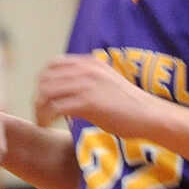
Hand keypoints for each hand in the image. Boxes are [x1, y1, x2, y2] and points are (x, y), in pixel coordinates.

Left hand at [35, 54, 156, 135]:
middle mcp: (85, 70)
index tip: (43, 96)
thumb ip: (88, 79)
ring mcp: (85, 85)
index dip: (43, 80)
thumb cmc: (130, 104)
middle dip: (38, 96)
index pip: (53, 64)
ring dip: (39, 108)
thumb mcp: (107, 81)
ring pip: (46, 93)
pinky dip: (46, 117)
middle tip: (40, 112)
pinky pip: (55, 107)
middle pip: (45, 79)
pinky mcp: (87, 102)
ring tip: (42, 121)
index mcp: (89, 63)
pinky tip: (48, 125)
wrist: (150, 115)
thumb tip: (67, 88)